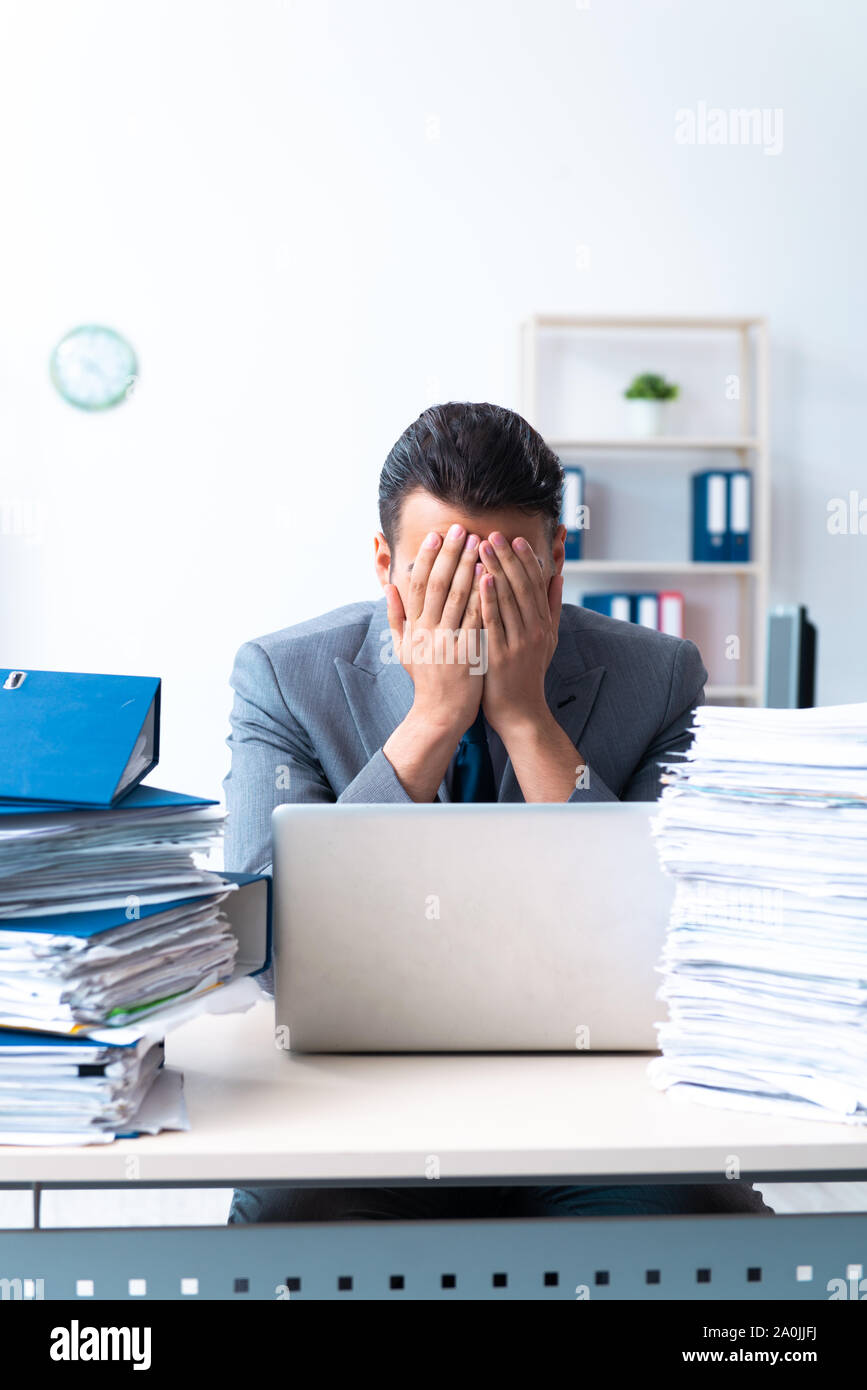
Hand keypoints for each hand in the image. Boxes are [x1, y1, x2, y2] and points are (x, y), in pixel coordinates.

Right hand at [384, 523, 484, 739]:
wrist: (440, 713)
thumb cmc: (426, 681)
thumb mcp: (403, 650)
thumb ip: (396, 617)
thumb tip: (389, 588)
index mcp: (413, 627)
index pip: (417, 584)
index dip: (427, 558)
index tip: (437, 536)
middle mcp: (426, 631)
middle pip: (436, 583)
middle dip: (450, 554)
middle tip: (461, 529)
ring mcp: (446, 640)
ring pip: (456, 596)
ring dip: (468, 566)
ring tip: (479, 544)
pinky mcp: (466, 651)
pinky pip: (474, 617)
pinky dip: (481, 594)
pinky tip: (490, 575)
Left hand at [477, 531, 563, 738]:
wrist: (521, 713)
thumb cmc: (528, 675)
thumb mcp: (548, 640)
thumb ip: (552, 607)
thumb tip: (559, 577)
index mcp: (544, 624)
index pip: (536, 585)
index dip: (525, 560)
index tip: (515, 539)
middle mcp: (535, 630)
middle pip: (521, 586)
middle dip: (508, 558)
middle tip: (495, 534)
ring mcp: (519, 642)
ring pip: (508, 599)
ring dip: (496, 570)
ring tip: (484, 546)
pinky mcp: (501, 655)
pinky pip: (494, 621)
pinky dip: (488, 599)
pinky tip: (481, 579)